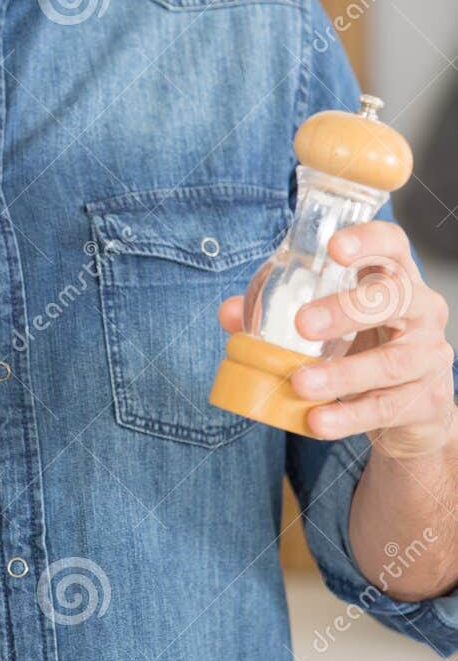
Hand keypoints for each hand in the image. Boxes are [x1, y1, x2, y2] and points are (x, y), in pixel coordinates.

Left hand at [218, 219, 457, 457]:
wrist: (411, 412)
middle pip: (396, 297)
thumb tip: (230, 313)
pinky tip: (317, 420)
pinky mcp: (429, 400)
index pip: (392, 245)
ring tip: (299, 383)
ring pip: (391, 361)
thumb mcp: (330, 327)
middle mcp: (422, 310)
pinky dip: (348, 415)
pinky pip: (387, 407)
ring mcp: (430, 355)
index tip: (334, 249)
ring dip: (342, 374)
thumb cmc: (365, 350)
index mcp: (394, 279)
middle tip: (302, 324)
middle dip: (347, 309)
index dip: (367, 240)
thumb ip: (280, 314)